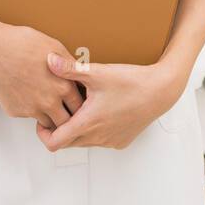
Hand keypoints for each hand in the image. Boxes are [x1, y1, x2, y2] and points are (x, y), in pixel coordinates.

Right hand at [0, 22, 85, 129]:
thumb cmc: (22, 44)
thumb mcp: (55, 47)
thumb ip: (69, 65)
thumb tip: (79, 72)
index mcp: (63, 86)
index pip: (79, 105)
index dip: (79, 104)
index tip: (77, 102)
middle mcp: (49, 102)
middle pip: (66, 121)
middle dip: (67, 117)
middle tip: (66, 111)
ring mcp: (32, 109)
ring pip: (48, 123)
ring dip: (50, 117)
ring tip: (49, 106)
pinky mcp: (17, 112)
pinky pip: (29, 116)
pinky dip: (31, 110)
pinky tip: (29, 95)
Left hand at [36, 54, 184, 150]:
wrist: (161, 90)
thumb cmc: (131, 81)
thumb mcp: (97, 72)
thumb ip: (70, 69)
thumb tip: (48, 60)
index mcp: (87, 123)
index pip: (54, 143)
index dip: (43, 132)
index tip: (44, 119)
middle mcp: (97, 138)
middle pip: (67, 143)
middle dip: (60, 128)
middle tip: (60, 108)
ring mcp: (110, 141)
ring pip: (84, 142)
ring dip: (78, 128)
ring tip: (82, 105)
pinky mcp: (121, 141)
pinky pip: (100, 141)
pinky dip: (95, 129)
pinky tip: (101, 109)